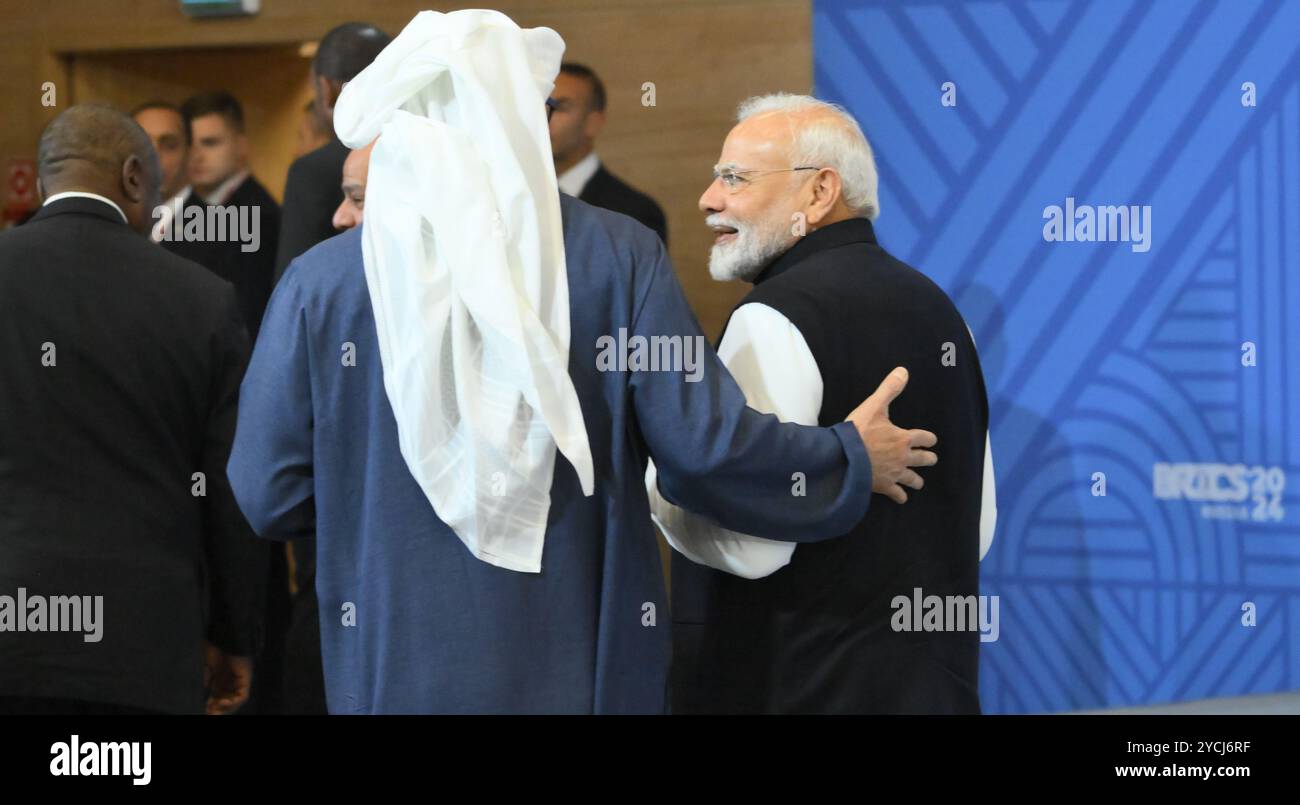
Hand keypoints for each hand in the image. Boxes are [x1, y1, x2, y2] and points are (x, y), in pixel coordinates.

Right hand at [204, 642, 252, 714]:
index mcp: (222, 675)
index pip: (219, 695)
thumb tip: (205, 697)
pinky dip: (234, 702)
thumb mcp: (207, 667)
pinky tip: (223, 701)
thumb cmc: (213, 646)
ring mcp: (240, 678)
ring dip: (226, 707)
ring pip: (236, 700)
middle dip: (218, 708)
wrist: (224, 635)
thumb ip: (208, 681)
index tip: (204, 709)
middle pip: (228, 699)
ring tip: (215, 711)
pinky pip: (243, 695)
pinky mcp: (246, 677)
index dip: (212, 704)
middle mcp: (233, 678)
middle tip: (209, 713)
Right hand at [845, 367, 937, 503]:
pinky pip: (896, 494)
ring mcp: (894, 473)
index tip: (931, 440)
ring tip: (919, 482)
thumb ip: (889, 389)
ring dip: (917, 480)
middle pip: (923, 460)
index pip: (924, 438)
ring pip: (913, 479)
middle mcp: (903, 457)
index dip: (929, 439)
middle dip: (928, 459)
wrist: (844, 458)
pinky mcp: (884, 486)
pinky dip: (900, 496)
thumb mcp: (874, 406)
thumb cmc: (859, 432)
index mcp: (903, 438)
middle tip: (930, 459)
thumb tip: (903, 371)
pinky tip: (901, 498)